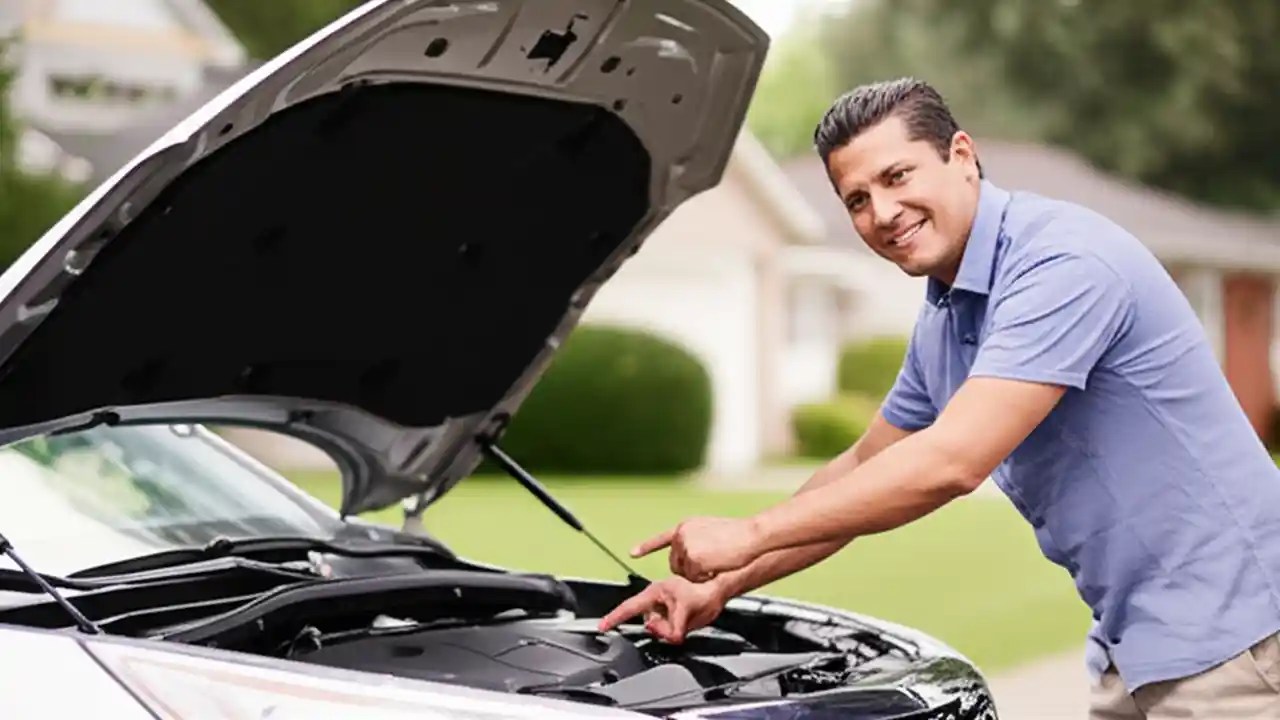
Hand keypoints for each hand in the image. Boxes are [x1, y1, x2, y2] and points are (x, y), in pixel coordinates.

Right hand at [596, 576, 728, 642]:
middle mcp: (657, 600)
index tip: (601, 626)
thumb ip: (673, 627)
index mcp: (655, 593)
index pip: (629, 607)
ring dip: (671, 630)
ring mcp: (664, 607)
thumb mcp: (687, 610)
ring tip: (687, 620)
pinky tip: (687, 623)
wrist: (718, 591)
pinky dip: (676, 631)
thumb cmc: (704, 592)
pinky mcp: (672, 615)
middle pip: (648, 624)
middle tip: (678, 627)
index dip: (614, 618)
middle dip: (660, 630)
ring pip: (660, 629)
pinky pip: (669, 630)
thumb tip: (666, 637)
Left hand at [632, 516, 763, 581]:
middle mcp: (681, 535)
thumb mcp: (712, 530)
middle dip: (688, 569)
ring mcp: (685, 547)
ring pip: (684, 574)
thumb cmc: (740, 536)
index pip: (662, 538)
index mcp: (686, 526)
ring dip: (697, 575)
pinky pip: (693, 579)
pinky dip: (704, 578)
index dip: (647, 547)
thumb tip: (691, 554)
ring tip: (716, 562)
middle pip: (676, 564)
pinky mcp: (691, 560)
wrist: (751, 536)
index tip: (633, 553)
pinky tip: (716, 567)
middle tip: (710, 563)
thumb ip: (697, 540)